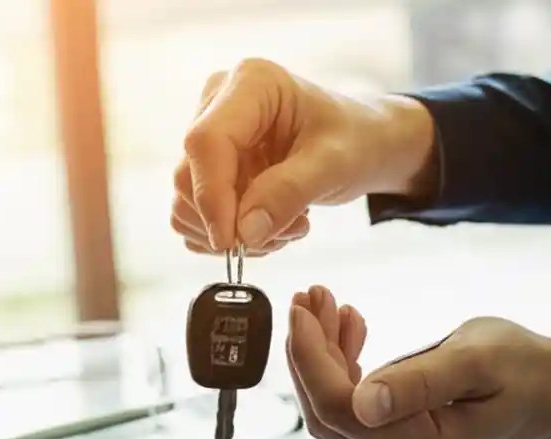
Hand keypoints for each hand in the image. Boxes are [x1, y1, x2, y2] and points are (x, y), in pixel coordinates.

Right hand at [172, 58, 437, 254]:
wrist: (361, 144)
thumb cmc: (353, 140)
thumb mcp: (334, 164)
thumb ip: (289, 193)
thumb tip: (245, 232)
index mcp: (249, 85)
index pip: (206, 142)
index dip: (211, 196)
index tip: (231, 241)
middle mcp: (218, 105)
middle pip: (189, 176)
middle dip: (230, 221)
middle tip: (283, 232)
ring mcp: (209, 137)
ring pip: (188, 202)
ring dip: (233, 234)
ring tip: (285, 227)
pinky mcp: (207, 169)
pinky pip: (195, 215)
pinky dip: (228, 235)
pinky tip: (269, 225)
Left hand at [286, 286, 550, 438]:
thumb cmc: (529, 368)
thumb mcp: (477, 358)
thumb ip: (418, 380)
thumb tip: (362, 401)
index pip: (341, 411)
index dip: (310, 358)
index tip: (302, 308)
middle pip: (332, 417)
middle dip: (310, 355)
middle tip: (310, 298)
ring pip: (341, 416)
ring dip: (326, 360)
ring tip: (330, 306)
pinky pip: (360, 416)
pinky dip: (348, 372)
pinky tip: (353, 333)